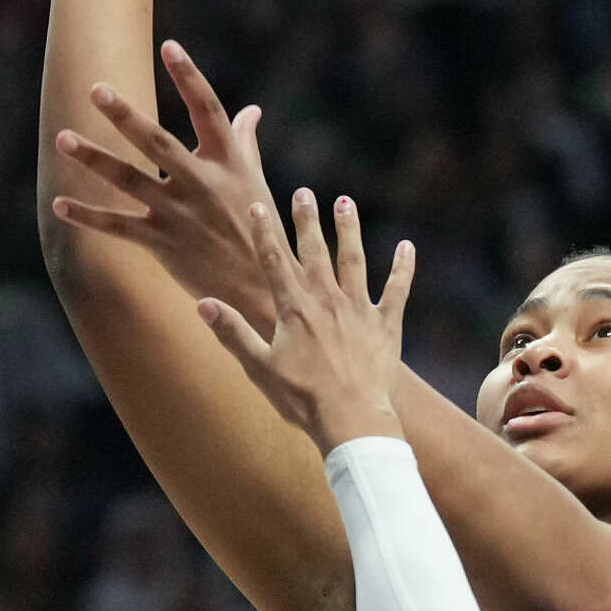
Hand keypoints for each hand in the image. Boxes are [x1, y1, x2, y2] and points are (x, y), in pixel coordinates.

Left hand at [52, 41, 277, 328]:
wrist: (263, 288)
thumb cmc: (260, 229)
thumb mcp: (256, 182)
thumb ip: (246, 143)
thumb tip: (251, 110)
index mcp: (229, 163)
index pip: (209, 110)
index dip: (190, 77)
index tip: (169, 46)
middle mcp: (203, 184)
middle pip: (158, 143)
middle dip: (126, 116)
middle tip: (96, 89)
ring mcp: (181, 214)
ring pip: (130, 181)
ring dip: (95, 159)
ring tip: (63, 138)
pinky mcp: (163, 243)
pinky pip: (118, 227)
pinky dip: (88, 216)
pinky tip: (59, 204)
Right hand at [199, 191, 413, 455]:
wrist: (352, 418)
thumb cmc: (302, 398)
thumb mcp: (259, 367)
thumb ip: (232, 332)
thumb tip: (203, 303)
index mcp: (294, 310)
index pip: (274, 262)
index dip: (264, 232)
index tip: (258, 206)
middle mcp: (327, 301)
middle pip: (315, 252)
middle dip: (307, 220)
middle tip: (305, 192)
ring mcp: (359, 310)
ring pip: (354, 260)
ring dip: (349, 230)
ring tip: (346, 202)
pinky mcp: (385, 325)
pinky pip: (397, 290)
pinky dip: (403, 268)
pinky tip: (407, 246)